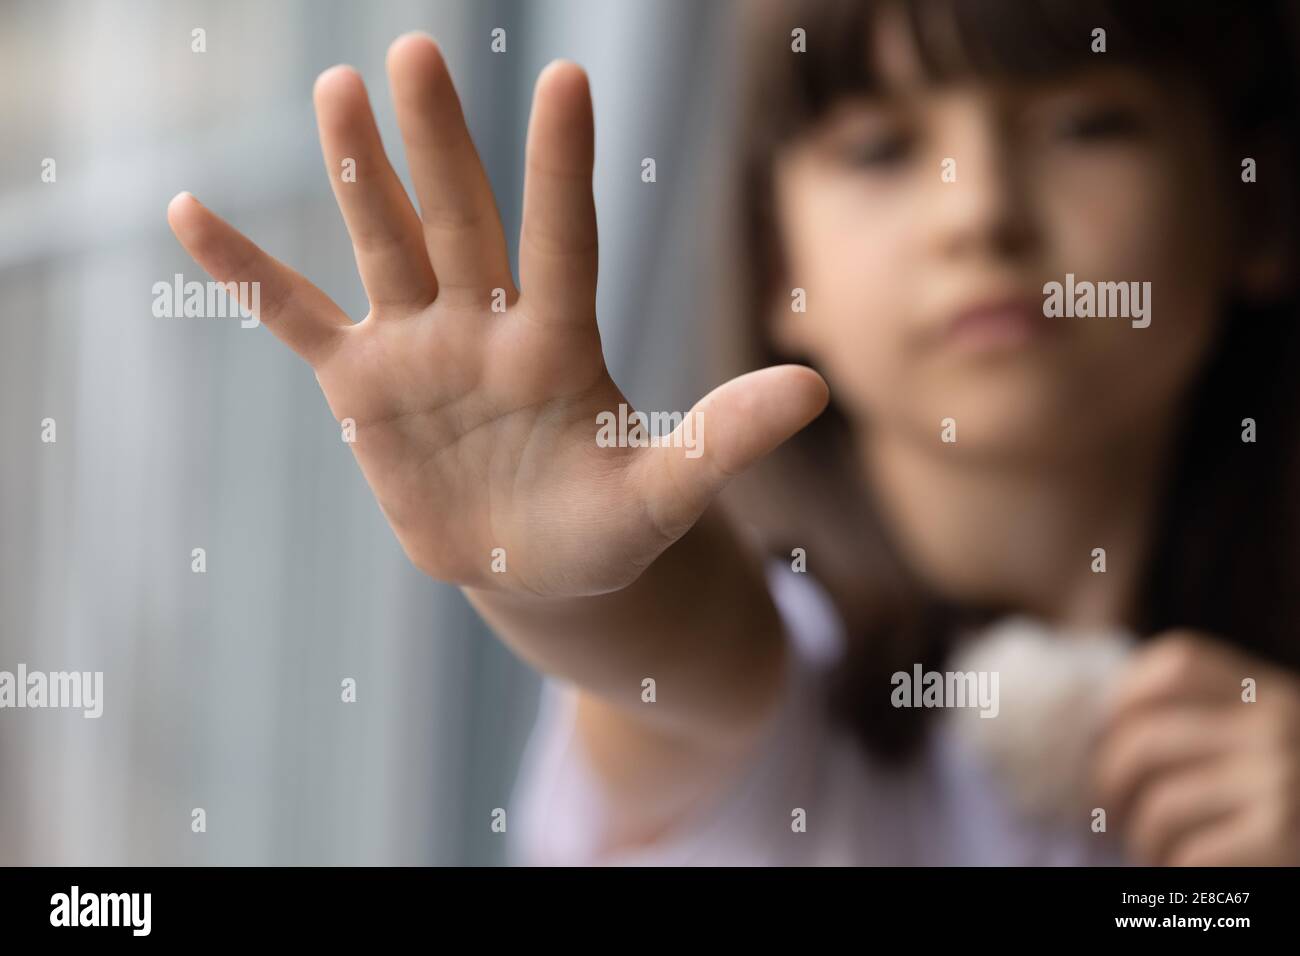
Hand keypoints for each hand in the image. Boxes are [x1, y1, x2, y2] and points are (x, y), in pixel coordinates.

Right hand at [167, 33, 826, 596]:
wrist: (539, 566)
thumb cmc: (607, 529)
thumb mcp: (664, 493)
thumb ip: (724, 437)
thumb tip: (818, 386)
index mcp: (561, 346)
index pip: (562, 243)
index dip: (560, 170)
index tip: (567, 79)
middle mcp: (488, 327)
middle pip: (461, 224)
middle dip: (438, 146)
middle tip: (416, 55)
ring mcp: (420, 349)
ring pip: (383, 246)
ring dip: (356, 177)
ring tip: (339, 90)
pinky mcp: (362, 387)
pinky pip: (294, 319)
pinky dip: (246, 274)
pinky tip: (189, 215)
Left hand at [1093, 630, 1299, 864]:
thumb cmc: (1297, 796)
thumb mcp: (1270, 739)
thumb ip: (1214, 722)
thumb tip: (1107, 727)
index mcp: (1272, 694)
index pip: (1176, 664)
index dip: (1125, 698)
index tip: (1112, 734)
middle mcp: (1277, 729)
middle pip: (1144, 739)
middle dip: (1109, 783)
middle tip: (1110, 810)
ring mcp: (1280, 783)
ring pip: (1159, 807)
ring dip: (1142, 840)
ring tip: (1153, 850)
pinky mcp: (1281, 841)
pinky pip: (1187, 854)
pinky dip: (1172, 870)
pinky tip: (1184, 871)